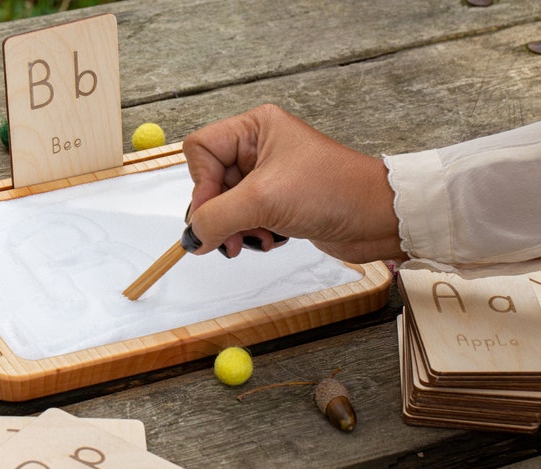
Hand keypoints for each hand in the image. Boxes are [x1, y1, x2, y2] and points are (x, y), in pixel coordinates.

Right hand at [183, 104, 406, 262]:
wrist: (378, 218)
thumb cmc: (334, 191)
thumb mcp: (264, 201)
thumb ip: (216, 217)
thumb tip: (191, 236)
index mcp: (255, 127)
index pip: (201, 149)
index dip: (201, 183)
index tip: (214, 212)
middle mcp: (259, 146)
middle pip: (210, 180)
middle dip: (219, 213)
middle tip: (230, 237)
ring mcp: (268, 175)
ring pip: (225, 203)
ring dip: (234, 227)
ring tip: (253, 240)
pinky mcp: (278, 200)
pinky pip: (244, 217)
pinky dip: (250, 233)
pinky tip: (269, 239)